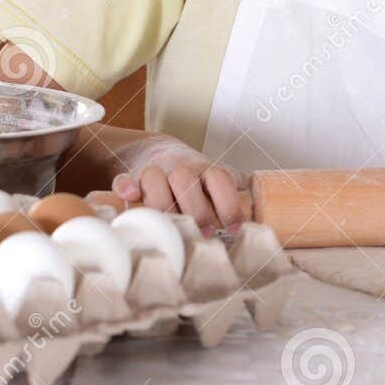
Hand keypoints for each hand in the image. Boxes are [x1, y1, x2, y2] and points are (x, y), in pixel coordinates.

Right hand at [110, 135, 247, 235]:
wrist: (158, 151)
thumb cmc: (195, 177)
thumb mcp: (218, 181)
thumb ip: (234, 195)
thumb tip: (260, 217)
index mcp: (206, 170)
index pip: (221, 180)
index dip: (229, 204)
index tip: (235, 229)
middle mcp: (181, 169)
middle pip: (186, 180)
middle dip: (197, 209)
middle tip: (205, 233)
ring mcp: (155, 171)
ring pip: (154, 179)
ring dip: (162, 202)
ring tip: (172, 227)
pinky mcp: (131, 178)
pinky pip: (124, 178)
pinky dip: (125, 186)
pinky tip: (130, 196)